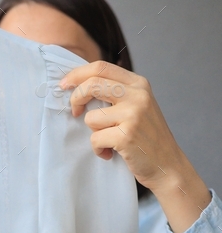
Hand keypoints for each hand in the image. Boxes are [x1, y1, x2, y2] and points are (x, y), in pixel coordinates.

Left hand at [59, 61, 210, 232]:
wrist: (167, 165)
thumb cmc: (147, 137)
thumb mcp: (138, 106)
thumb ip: (116, 93)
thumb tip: (80, 85)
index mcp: (138, 84)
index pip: (101, 67)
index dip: (77, 74)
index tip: (65, 85)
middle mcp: (137, 95)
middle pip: (92, 84)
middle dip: (76, 98)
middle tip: (74, 112)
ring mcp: (133, 115)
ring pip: (91, 118)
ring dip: (94, 133)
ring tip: (108, 141)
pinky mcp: (126, 136)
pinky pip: (95, 139)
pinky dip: (98, 149)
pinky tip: (110, 153)